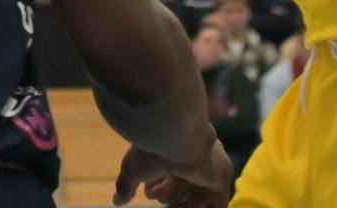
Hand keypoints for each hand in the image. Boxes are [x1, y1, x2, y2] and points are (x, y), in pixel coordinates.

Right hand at [119, 139, 236, 207]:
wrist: (176, 137)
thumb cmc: (152, 150)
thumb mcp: (133, 170)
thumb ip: (126, 186)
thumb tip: (116, 202)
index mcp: (172, 153)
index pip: (167, 176)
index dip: (158, 189)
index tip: (149, 193)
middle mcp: (191, 159)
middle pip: (182, 187)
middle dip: (168, 196)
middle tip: (157, 197)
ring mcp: (207, 169)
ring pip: (197, 196)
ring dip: (182, 203)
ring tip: (173, 204)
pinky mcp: (220, 179)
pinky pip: (216, 203)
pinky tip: (186, 207)